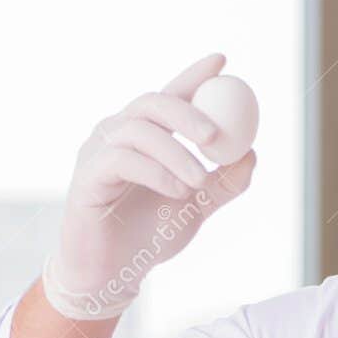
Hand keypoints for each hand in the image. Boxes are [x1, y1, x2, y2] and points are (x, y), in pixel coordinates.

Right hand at [43, 52, 257, 318]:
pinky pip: (121, 160)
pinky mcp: (86, 178)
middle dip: (186, 112)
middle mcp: (116, 135)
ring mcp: (97, 153)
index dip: (193, 75)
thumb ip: (223, 183)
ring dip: (175, 153)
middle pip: (152, 103)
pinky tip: (177, 191)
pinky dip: (155, 172)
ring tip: (198, 182)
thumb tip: (251, 153)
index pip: (169, 95)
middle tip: (215, 135)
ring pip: (138, 130)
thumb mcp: (196, 208)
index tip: (223, 62)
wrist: (111, 276)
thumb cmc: (147, 238)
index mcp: (144, 136)